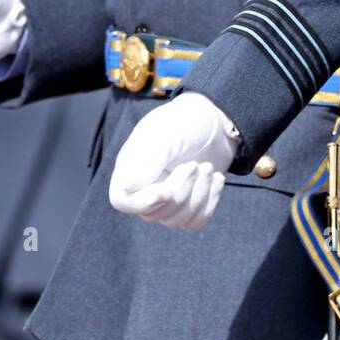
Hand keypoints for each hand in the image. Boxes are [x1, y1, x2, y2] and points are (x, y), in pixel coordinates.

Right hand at [108, 91, 239, 228]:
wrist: (216, 117)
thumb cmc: (185, 121)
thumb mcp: (166, 134)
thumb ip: (147, 158)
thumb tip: (128, 187)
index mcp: (130, 167)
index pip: (123, 201)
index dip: (145, 202)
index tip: (167, 189)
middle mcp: (144, 186)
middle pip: (154, 214)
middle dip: (181, 191)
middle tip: (196, 164)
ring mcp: (167, 197)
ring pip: (176, 220)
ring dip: (198, 194)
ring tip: (207, 167)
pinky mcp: (189, 203)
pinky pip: (194, 222)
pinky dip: (209, 202)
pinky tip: (216, 178)